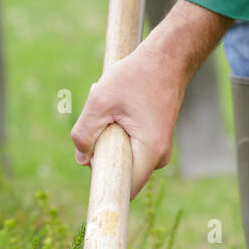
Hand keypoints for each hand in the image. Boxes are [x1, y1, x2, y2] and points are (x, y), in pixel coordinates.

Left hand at [71, 0, 230, 197]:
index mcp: (149, 152)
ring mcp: (156, 150)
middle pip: (119, 172)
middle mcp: (157, 157)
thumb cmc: (136, 76)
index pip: (124, 189)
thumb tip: (82, 158)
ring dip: (107, 137)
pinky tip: (119, 104)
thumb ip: (85, 132)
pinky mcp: (152, 141)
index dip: (105, 190)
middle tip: (102, 119)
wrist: (167, 58)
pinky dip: (115, 130)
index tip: (90, 189)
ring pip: (121, 157)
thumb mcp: (100, 100)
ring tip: (112, 106)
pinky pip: (126, 146)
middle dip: (101, 152)